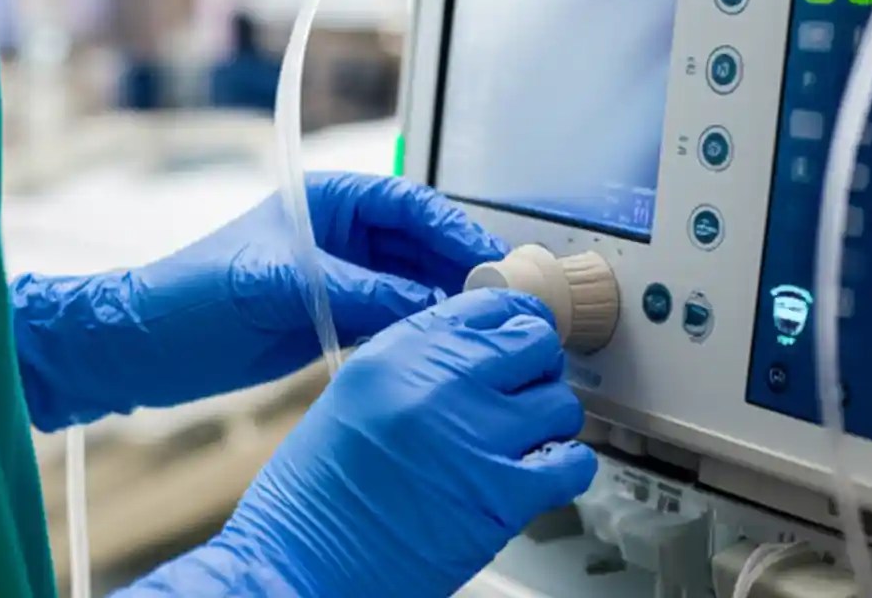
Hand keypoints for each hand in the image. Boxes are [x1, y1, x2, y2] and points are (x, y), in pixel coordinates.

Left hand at [13, 173, 507, 430]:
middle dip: (459, 267)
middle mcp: (341, 234)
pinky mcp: (336, 316)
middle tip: (502, 297)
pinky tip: (442, 344)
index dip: (455, 228)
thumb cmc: (192, 294)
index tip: (491, 257)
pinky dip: (418, 328)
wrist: (142, 348)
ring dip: (444, 301)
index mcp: (329, 201)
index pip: (410, 205)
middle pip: (421, 244)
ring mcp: (342, 276)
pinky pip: (393, 316)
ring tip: (481, 325)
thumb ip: (357, 290)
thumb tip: (430, 303)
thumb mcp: (278, 284)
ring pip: (413, 282)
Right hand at [116, 290, 596, 597]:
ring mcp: (476, 437)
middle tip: (523, 393)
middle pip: (535, 344)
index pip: (491, 306)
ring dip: (549, 423)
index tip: (521, 339)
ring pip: (560, 404)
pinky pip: (572, 463)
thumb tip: (486, 347)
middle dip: (536, 368)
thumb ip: (421, 361)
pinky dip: (564, 469)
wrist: (300, 565)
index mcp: (400, 351)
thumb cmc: (320, 493)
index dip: (515, 323)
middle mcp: (440, 383)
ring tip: (523, 442)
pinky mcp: (502, 495)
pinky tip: (539, 475)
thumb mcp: (358, 394)